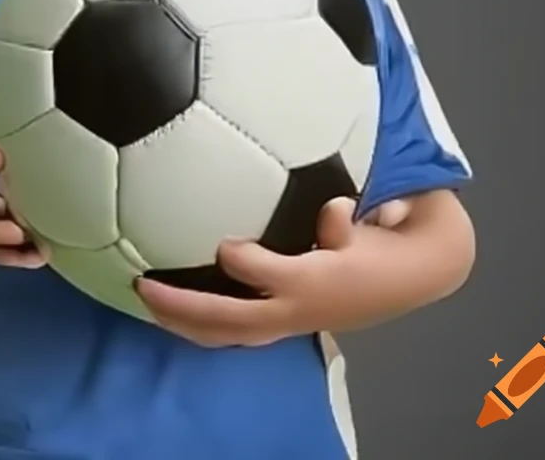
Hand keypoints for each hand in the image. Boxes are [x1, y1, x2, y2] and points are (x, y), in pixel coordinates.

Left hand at [137, 196, 409, 347]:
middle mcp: (290, 311)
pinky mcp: (277, 327)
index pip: (269, 277)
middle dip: (184, 306)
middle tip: (143, 285)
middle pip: (230, 319)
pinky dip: (198, 327)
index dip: (242, 263)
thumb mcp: (363, 228)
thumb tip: (334, 209)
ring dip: (182, 322)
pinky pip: (230, 334)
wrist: (401, 278)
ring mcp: (282, 324)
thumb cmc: (372, 243)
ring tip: (145, 302)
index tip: (221, 244)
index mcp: (310, 282)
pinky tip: (171, 312)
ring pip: (224, 334)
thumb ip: (343, 220)